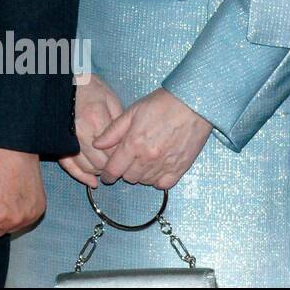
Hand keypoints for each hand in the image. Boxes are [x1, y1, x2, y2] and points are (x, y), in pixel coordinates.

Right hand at [58, 73, 123, 187]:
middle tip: (120, 166)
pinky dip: (81, 176)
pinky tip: (91, 181)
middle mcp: (81, 132)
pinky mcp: (58, 143)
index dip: (123, 157)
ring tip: (106, 169)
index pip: (115, 150)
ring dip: (99, 171)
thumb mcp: (110, 99)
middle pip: (102, 161)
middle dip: (112, 167)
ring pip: (87, 166)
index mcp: (96, 119)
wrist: (64, 81)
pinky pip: (69, 166)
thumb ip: (118, 123)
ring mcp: (67, 138)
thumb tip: (125, 144)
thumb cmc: (89, 88)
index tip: (129, 158)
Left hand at [92, 87, 212, 188]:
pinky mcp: (181, 168)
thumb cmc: (160, 104)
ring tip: (141, 163)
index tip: (106, 175)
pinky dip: (157, 180)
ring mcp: (165, 165)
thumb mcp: (132, 112)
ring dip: (140, 175)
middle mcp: (148, 158)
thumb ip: (112, 131)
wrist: (192, 104)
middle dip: (124, 172)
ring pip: (145, 181)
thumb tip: (96, 144)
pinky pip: (164, 185)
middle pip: (129, 177)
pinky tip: (156, 170)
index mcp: (133, 143)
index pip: (114, 169)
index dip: (107, 174)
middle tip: (127, 162)